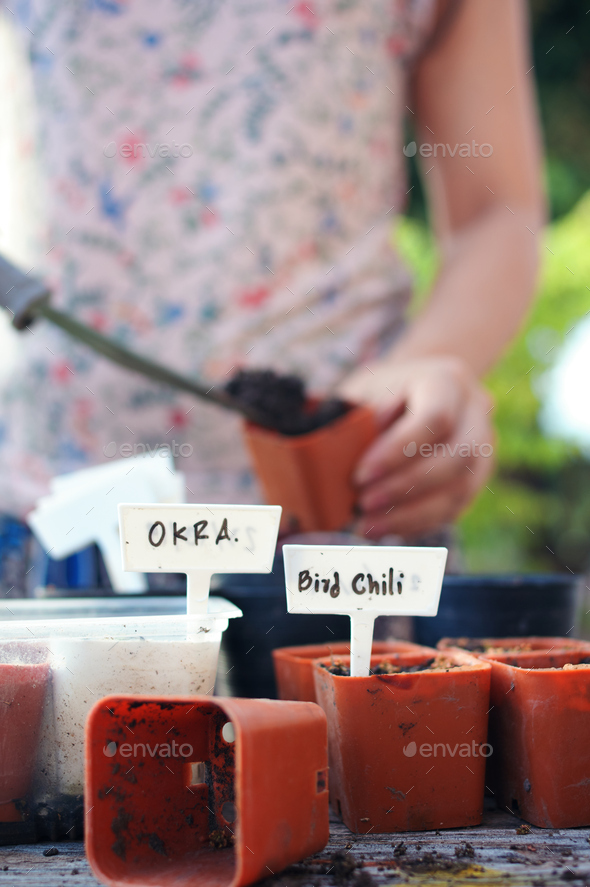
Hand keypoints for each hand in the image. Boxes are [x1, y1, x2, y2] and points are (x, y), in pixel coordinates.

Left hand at [338, 356, 494, 538]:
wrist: (414, 391)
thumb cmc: (381, 393)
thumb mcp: (364, 391)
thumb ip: (356, 418)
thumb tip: (337, 456)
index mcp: (447, 380)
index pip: (436, 418)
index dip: (398, 452)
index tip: (359, 475)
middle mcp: (476, 411)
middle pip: (458, 457)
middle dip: (406, 487)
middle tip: (363, 503)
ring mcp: (484, 446)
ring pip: (461, 488)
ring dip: (412, 513)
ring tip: (369, 525)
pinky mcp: (478, 477)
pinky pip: (456, 507)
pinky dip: (418, 522)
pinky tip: (386, 527)